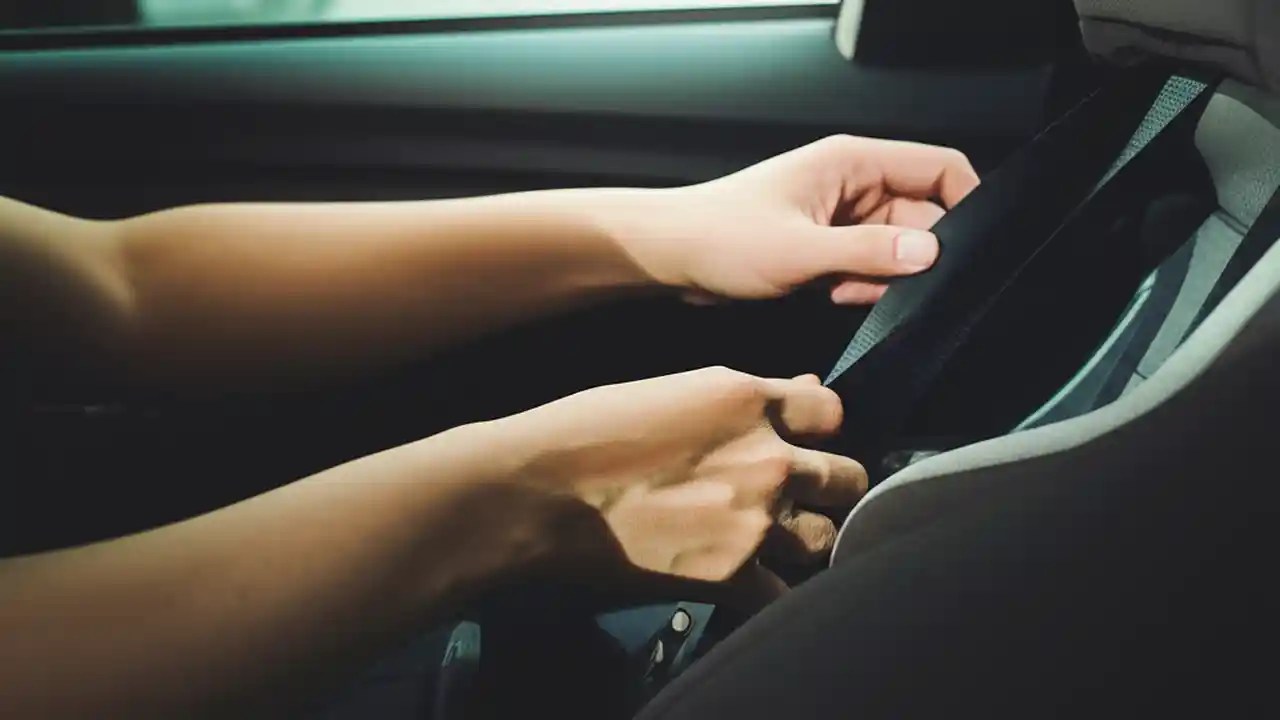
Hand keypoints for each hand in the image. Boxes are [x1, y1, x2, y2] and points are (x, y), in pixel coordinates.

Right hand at [501, 366, 866, 607]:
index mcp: (747, 398)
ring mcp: (755, 520)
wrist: (538, 494)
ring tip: (774, 542)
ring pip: (825, 538)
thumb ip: (743, 395)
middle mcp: (767, 457)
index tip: (802, 440)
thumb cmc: (587, 431)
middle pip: (847, 476)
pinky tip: (749, 583)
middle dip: (829, 486)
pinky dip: (769, 591)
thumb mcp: (670, 391)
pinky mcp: (732, 576)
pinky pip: (784, 594)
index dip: (819, 429)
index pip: (833, 411)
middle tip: (799, 497)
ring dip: (805, 540)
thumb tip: (805, 388)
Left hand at [628, 135, 979, 304]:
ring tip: (842, 288)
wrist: (669, 256)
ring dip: (880, 277)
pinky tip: (830, 295)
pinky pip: (867, 268)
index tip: (972, 249)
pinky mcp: (827, 247)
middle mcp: (853, 185)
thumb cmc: (720, 237)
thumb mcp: (800, 250)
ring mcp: (840, 217)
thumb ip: (868, 252)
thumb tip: (930, 252)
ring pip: (895, 249)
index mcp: (853, 163)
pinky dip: (859, 287)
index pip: (938, 168)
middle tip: (885, 283)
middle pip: (922, 216)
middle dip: (913, 256)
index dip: (966, 203)